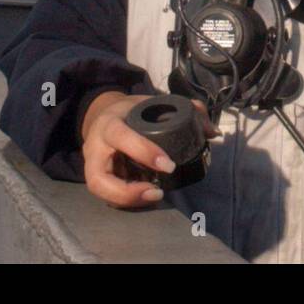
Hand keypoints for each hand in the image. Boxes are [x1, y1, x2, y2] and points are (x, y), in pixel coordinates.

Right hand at [79, 91, 217, 208]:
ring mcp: (91, 167)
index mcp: (109, 123)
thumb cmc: (131, 111)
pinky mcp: (96, 179)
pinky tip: (148, 198)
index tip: (169, 165)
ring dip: (128, 201)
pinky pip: (107, 197)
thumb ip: (184, 110)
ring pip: (99, 193)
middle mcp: (94, 148)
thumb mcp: (152, 103)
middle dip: (128, 192)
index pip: (120, 136)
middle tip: (159, 192)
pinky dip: (128, 201)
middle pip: (98, 178)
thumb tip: (212, 132)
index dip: (143, 152)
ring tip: (155, 196)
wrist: (103, 115)